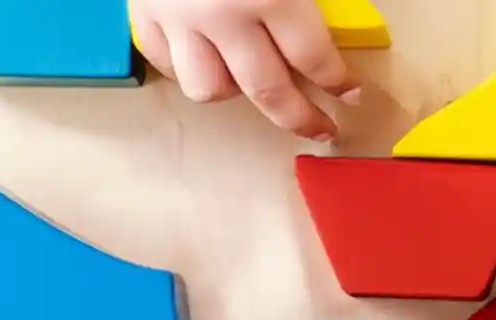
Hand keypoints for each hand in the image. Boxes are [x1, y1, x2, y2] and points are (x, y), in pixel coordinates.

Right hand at [131, 0, 361, 141]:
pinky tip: (206, 58)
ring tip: (252, 83)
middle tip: (322, 129)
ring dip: (235, 92)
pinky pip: (165, 64)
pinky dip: (186, 68)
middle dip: (300, 118)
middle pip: (267, 91)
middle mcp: (223, 18)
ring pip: (209, 89)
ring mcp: (179, 20)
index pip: (314, 59)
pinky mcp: (144, 13)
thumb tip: (345, 13)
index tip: (351, 94)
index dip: (338, 82)